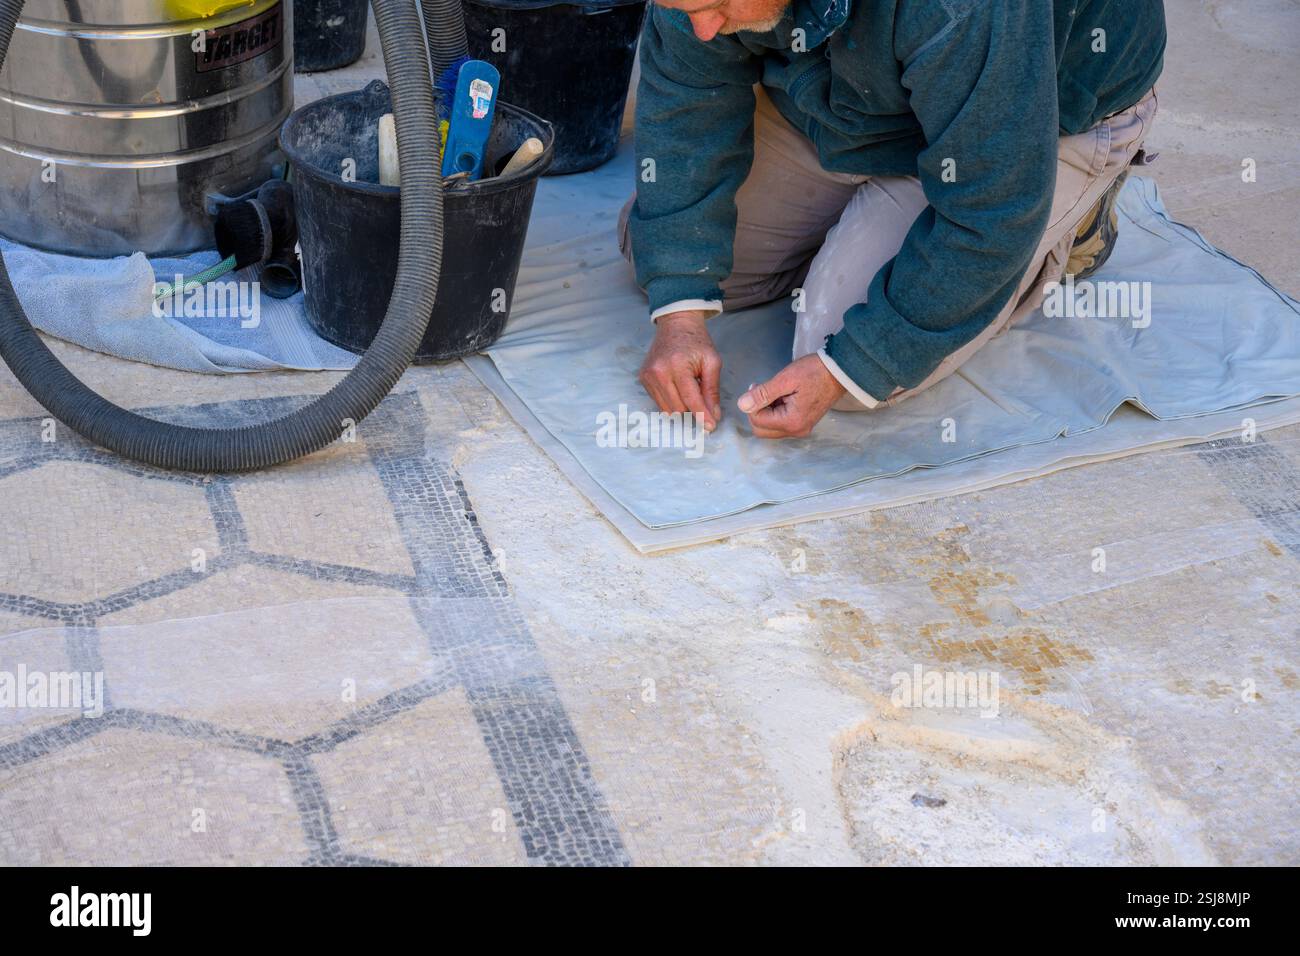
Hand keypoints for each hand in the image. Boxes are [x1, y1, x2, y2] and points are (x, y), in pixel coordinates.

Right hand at [639, 310, 722, 430]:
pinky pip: (659, 402)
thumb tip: (713, 416)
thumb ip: (712, 390)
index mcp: (677, 366)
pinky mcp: (643, 378)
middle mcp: (658, 372)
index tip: (711, 427)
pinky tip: (678, 387)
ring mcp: (648, 376)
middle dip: (693, 410)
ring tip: (690, 389)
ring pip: (667, 409)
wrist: (677, 324)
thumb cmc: (697, 342)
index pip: (691, 400)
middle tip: (703, 400)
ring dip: (682, 406)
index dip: (702, 415)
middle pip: (678, 408)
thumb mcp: (712, 362)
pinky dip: (672, 401)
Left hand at [737, 354, 845, 438]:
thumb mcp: (786, 379)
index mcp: (792, 422)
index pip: (757, 421)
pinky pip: (780, 424)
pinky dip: (775, 412)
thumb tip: (742, 405)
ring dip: (766, 411)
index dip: (752, 404)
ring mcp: (801, 429)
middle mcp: (796, 431)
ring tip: (775, 392)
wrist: (840, 371)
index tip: (757, 386)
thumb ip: (763, 394)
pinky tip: (782, 397)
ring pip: (769, 428)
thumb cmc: (815, 372)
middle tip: (763, 390)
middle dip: (757, 411)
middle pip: (761, 430)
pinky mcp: (803, 424)